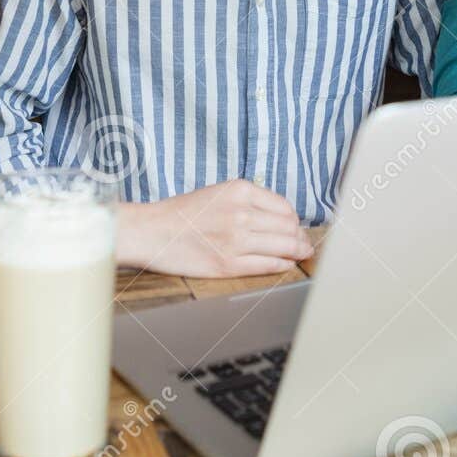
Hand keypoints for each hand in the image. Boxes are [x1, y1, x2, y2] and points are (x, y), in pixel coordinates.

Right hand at [115, 180, 312, 277]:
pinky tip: (285, 264)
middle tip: (304, 244)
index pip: (285, 207)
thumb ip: (249, 201)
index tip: (296, 227)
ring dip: (297, 252)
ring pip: (283, 247)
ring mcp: (236, 240)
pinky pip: (268, 265)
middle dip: (300, 237)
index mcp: (239, 190)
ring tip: (300, 255)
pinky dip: (282, 265)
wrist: (152, 231)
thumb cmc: (183, 213)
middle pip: (288, 228)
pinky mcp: (228, 264)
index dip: (295, 220)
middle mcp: (241, 213)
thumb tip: (282, 218)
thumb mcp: (219, 192)